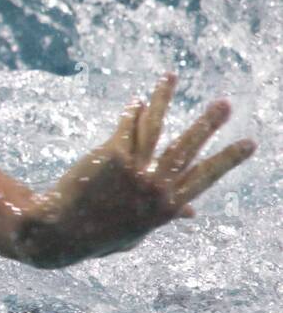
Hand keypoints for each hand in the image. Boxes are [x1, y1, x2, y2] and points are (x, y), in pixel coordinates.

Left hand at [18, 73, 255, 267]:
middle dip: (208, 124)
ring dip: (164, 99)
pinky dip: (133, 112)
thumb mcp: (139, 232)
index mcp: (167, 207)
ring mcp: (134, 169)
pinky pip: (126, 127)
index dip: (229, 158)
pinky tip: (139, 100)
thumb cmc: (98, 235)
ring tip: (171, 77)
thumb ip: (165, 216)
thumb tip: (192, 211)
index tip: (250, 142)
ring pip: (155, 126)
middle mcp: (155, 186)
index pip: (205, 177)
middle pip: (187, 148)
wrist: (62, 231)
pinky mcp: (111, 155)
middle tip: (225, 103)